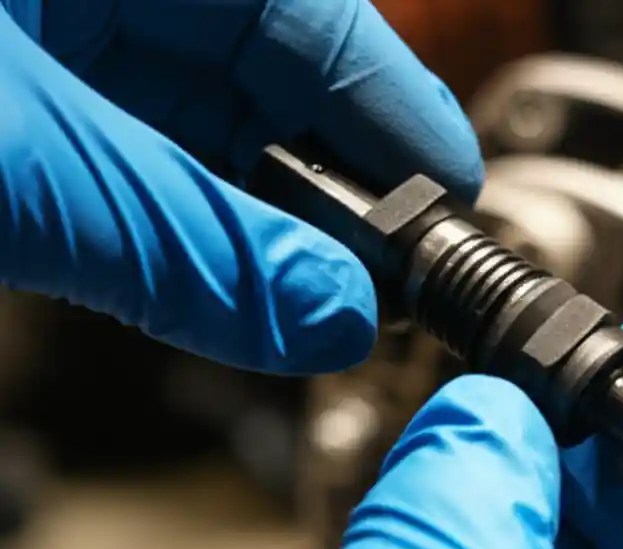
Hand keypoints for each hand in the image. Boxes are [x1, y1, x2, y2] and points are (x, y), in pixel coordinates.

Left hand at [0, 0, 481, 373]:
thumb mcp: (13, 158)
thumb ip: (180, 242)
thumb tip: (332, 315)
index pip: (308, 15)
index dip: (394, 108)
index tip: (451, 196)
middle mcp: (85, 0)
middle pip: (260, 84)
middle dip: (327, 185)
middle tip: (389, 275)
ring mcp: (37, 56)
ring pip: (192, 142)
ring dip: (256, 227)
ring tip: (321, 295)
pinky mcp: (10, 133)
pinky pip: (119, 182)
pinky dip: (172, 243)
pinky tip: (224, 288)